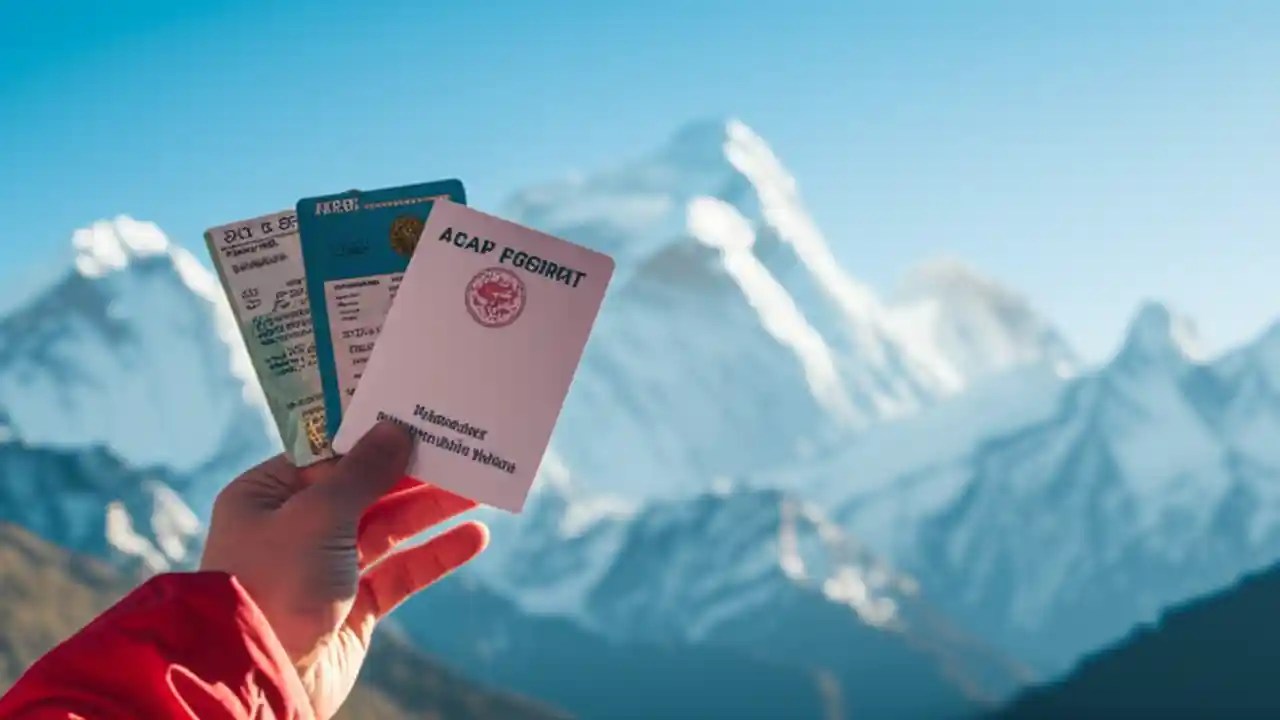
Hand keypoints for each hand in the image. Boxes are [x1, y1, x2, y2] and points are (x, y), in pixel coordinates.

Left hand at [200, 420, 486, 718]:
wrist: (259, 678)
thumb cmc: (274, 583)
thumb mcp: (317, 514)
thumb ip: (362, 472)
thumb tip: (396, 430)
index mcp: (267, 496)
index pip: (327, 455)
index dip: (372, 437)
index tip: (415, 416)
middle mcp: (294, 529)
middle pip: (364, 489)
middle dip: (412, 473)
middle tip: (458, 448)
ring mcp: (326, 569)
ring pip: (389, 529)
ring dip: (432, 509)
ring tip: (478, 488)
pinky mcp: (353, 608)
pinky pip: (402, 572)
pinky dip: (436, 554)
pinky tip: (475, 537)